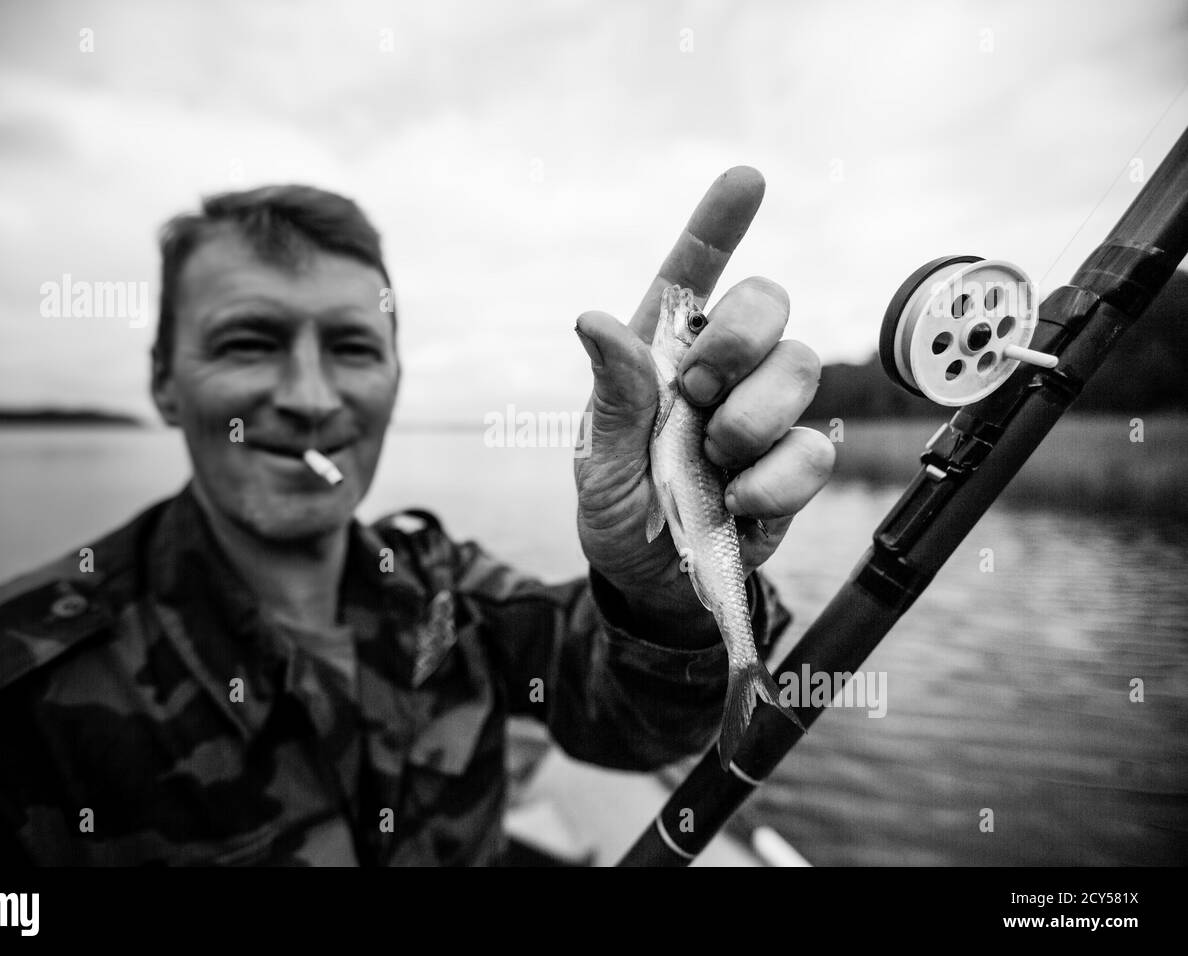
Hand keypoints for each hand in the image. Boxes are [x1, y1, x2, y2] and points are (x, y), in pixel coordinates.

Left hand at [573, 167, 833, 629]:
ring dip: (750, 420)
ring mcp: (768, 411)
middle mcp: (724, 369)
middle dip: (736, 339)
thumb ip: (613, 394)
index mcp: (663, 353)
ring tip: (713, 463)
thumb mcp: (598, 458)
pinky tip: (739, 503)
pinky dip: (773, 481)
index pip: (693, 273)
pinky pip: (814, 446)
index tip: (746, 179)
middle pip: (768, 302)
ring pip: (800, 367)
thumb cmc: (620, 506)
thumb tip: (593, 319)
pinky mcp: (798, 463)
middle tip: (697, 394)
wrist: (655, 584)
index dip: (720, 223)